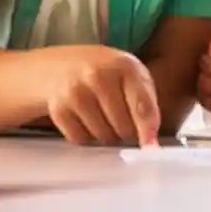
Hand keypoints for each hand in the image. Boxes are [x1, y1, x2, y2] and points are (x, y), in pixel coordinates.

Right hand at [43, 45, 159, 146]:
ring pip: (103, 136)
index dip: (148, 130)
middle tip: (122, 119)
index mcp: (125, 66)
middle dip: (127, 131)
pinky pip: (81, 139)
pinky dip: (86, 136)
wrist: (59, 63)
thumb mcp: (131, 74)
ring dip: (107, 135)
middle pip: (124, 127)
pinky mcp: (59, 109)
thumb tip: (151, 144)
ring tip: (103, 116)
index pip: (142, 106)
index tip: (150, 148)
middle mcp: (100, 77)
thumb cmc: (105, 73)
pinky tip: (85, 119)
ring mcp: (77, 92)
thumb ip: (145, 103)